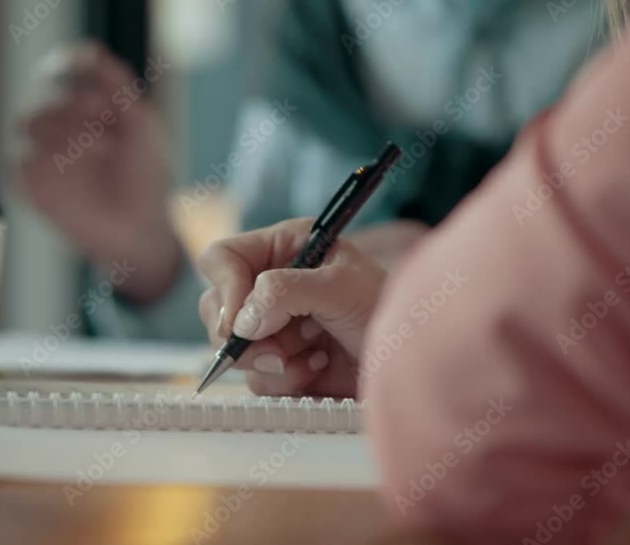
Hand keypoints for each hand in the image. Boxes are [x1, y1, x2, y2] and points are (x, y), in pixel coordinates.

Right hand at [13, 43, 181, 303]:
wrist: (141, 230)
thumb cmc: (146, 180)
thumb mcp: (142, 124)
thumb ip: (116, 83)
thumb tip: (89, 49)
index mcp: (88, 110)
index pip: (63, 75)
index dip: (68, 68)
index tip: (79, 72)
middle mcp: (64, 129)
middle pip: (44, 97)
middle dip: (73, 107)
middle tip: (102, 125)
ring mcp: (47, 157)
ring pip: (27, 123)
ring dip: (59, 130)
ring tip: (94, 153)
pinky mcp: (34, 185)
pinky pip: (18, 162)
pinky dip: (39, 160)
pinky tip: (70, 170)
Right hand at [196, 218, 387, 397]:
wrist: (414, 362)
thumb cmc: (388, 310)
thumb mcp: (340, 287)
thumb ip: (285, 292)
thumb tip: (242, 321)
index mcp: (282, 249)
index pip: (223, 259)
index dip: (225, 287)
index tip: (240, 320)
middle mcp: (270, 286)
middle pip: (215, 309)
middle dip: (244, 335)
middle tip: (277, 346)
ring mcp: (273, 327)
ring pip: (233, 350)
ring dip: (272, 359)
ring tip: (314, 353)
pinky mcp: (280, 365)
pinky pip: (256, 378)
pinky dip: (286, 379)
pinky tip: (320, 366)